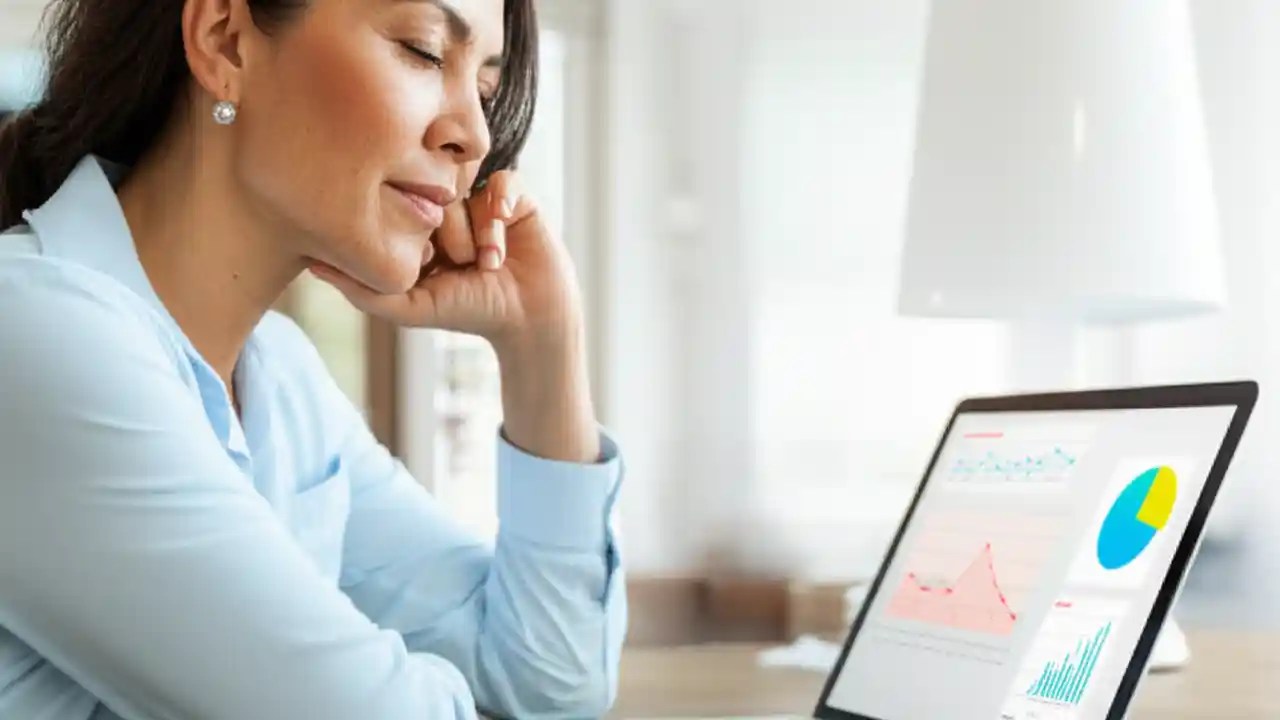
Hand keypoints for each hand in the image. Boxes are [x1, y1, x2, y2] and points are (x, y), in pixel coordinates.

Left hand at [311, 170, 600, 461]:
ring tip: (489, 264)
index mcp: (418, 230)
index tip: (432, 265)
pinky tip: (506, 236)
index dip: (414, 235)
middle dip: (450, 236)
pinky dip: (502, 209)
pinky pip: (501, 181)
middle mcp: (447, 209)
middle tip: (463, 266)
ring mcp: (480, 199)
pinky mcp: (515, 195)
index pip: (399, 208)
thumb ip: (362, 290)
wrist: (530, 316)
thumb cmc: (471, 313)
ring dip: (479, 232)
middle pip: (432, 197)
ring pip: (466, 191)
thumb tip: (311, 264)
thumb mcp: (410, 307)